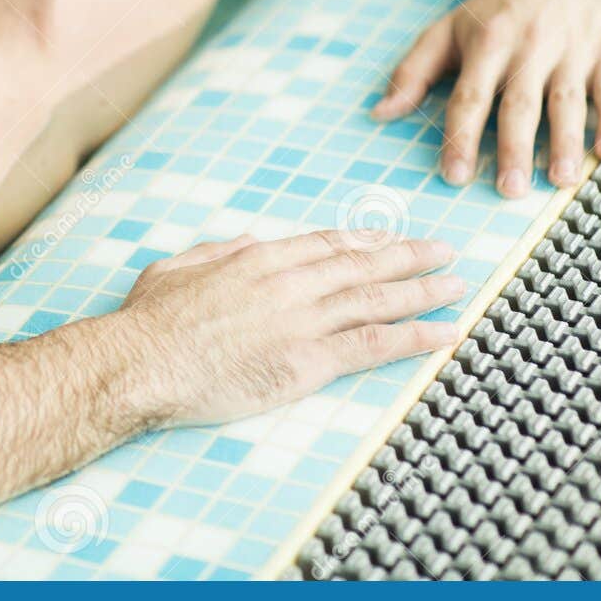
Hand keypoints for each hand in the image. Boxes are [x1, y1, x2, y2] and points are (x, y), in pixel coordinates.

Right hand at [116, 229, 462, 426]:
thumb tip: (250, 240)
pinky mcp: (307, 361)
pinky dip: (415, 337)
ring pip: (378, 299)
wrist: (143, 362)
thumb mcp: (175, 266)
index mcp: (258, 257)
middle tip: (446, 251)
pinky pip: (373, 346)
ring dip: (423, 291)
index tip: (392, 238)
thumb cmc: (149, 320)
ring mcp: (301, 320)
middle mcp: (289, 282)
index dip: (365, 240)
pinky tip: (445, 333)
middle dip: (410, 256)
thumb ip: (217, 251)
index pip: (326, 243)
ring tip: (457, 286)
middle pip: (363, 263)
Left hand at [370, 0, 600, 195]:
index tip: (454, 176)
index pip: (470, 97)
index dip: (460, 137)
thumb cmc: (496, 10)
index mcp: (486, 42)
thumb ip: (412, 73)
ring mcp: (574, 46)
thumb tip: (378, 114)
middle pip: (519, 103)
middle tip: (510, 191)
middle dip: (514, 148)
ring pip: (567, 100)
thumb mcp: (447, 31)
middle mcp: (530, 45)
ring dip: (565, 142)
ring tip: (561, 181)